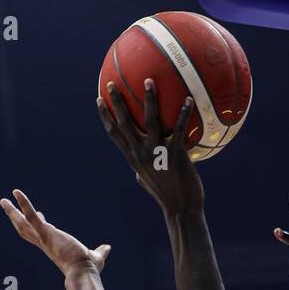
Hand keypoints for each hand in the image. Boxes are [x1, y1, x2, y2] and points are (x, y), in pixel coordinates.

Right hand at [0, 189, 110, 277]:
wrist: (83, 272)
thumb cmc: (88, 269)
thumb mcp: (96, 257)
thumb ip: (101, 251)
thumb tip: (108, 248)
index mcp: (54, 248)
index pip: (43, 234)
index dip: (40, 224)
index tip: (39, 213)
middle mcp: (45, 243)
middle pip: (26, 230)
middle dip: (16, 218)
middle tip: (8, 206)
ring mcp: (44, 238)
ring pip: (23, 223)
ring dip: (13, 211)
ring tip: (3, 200)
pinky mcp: (45, 232)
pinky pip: (31, 216)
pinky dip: (24, 204)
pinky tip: (17, 193)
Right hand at [98, 82, 203, 220]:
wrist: (181, 208)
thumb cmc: (167, 194)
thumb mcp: (148, 179)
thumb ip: (143, 164)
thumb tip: (141, 156)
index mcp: (133, 158)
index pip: (114, 134)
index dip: (105, 116)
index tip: (99, 100)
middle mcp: (141, 153)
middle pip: (124, 123)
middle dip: (117, 102)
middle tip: (113, 83)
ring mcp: (157, 153)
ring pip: (150, 120)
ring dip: (149, 99)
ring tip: (149, 81)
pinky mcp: (174, 154)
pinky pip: (179, 128)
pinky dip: (183, 113)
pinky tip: (189, 99)